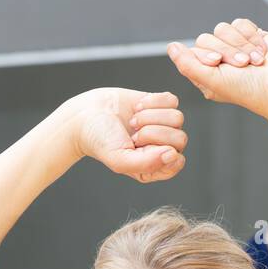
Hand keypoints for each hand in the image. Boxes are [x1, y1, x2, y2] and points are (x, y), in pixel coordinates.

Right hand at [69, 88, 186, 182]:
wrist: (86, 114)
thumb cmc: (100, 141)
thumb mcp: (120, 160)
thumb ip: (148, 164)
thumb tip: (173, 155)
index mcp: (155, 167)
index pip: (177, 161)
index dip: (159, 151)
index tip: (137, 147)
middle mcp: (163, 147)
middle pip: (180, 138)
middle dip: (152, 132)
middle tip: (132, 134)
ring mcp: (163, 126)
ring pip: (177, 117)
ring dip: (150, 116)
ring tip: (133, 121)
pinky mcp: (160, 105)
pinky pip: (171, 101)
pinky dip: (151, 101)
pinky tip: (136, 108)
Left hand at [167, 18, 267, 120]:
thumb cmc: (249, 90)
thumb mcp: (212, 81)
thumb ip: (188, 64)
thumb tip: (171, 47)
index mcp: (205, 74)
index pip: (193, 51)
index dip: (206, 54)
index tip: (218, 64)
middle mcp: (218, 60)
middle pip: (207, 37)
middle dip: (227, 51)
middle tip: (241, 66)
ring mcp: (234, 46)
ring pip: (223, 28)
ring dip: (241, 45)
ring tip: (254, 62)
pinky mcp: (250, 35)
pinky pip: (241, 23)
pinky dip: (252, 37)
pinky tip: (262, 52)